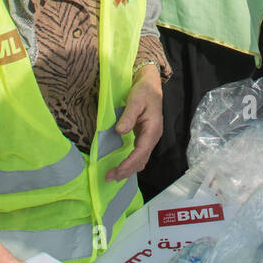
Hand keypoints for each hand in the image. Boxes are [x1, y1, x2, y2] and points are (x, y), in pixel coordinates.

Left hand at [104, 65, 162, 181]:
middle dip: (126, 171)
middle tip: (109, 177)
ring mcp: (150, 138)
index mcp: (152, 129)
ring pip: (141, 160)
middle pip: (141, 160)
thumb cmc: (143, 91)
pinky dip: (131, 163)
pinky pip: (139, 155)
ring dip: (128, 169)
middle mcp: (153, 136)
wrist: (151, 85)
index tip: (116, 171)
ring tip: (113, 176)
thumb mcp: (135, 100)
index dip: (129, 163)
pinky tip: (121, 166)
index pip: (141, 152)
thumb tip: (120, 131)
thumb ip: (128, 116)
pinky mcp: (145, 137)